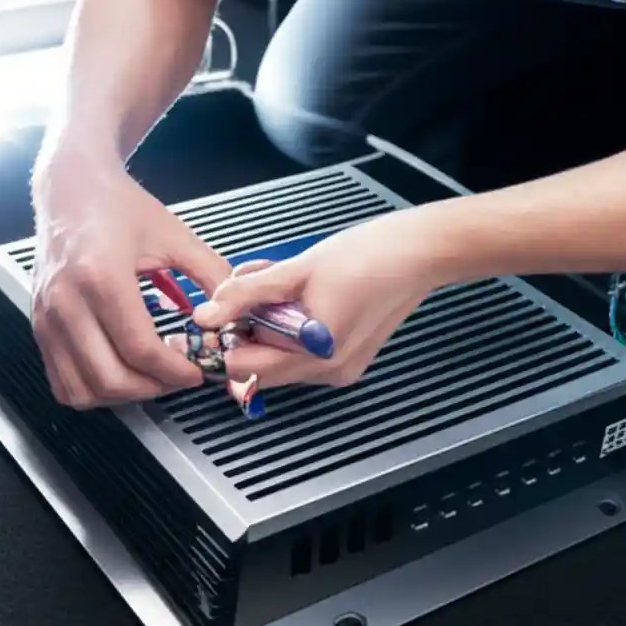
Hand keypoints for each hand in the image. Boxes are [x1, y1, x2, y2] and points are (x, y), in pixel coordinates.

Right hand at [30, 143, 230, 407]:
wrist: (72, 187)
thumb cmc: (119, 207)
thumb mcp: (175, 235)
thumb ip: (212, 274)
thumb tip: (235, 315)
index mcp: (100, 277)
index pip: (140, 349)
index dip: (175, 371)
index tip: (196, 370)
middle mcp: (66, 302)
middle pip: (110, 378)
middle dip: (154, 388)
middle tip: (178, 377)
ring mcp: (46, 317)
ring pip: (82, 390)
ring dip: (122, 395)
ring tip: (150, 377)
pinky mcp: (38, 326)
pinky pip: (61, 382)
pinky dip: (92, 391)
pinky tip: (119, 373)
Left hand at [193, 214, 437, 388]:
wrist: (419, 253)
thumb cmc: (365, 256)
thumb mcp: (295, 270)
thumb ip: (245, 294)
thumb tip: (207, 315)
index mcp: (315, 355)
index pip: (244, 369)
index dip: (225, 341)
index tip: (219, 314)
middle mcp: (327, 372)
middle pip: (260, 367)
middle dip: (246, 332)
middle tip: (250, 293)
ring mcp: (340, 369)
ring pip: (279, 359)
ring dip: (267, 328)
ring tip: (278, 288)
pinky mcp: (348, 360)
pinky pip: (302, 353)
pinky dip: (289, 329)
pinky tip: (298, 298)